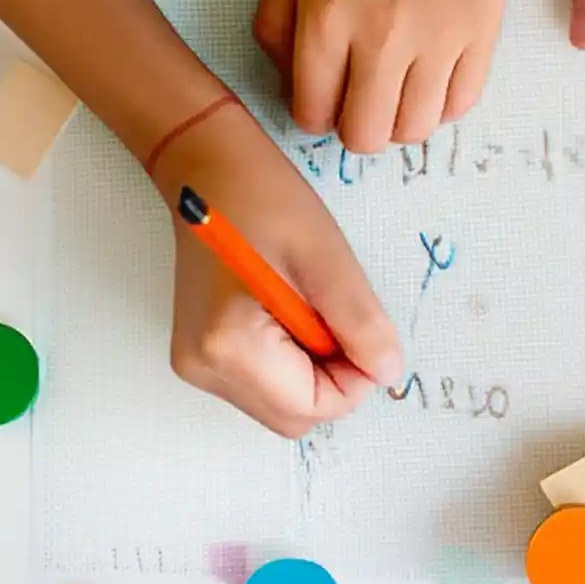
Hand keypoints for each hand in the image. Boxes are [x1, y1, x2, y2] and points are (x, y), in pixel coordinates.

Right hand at [149, 103, 402, 437]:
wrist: (207, 167)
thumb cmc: (263, 198)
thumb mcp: (327, 260)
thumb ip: (361, 325)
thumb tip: (387, 374)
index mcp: (229, 346)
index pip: (315, 407)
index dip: (353, 376)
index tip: (356, 325)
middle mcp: (204, 368)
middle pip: (297, 416)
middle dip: (333, 377)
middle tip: (334, 314)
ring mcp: (198, 365)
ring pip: (283, 405)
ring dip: (313, 370)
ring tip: (307, 305)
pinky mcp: (203, 356)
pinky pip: (266, 385)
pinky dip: (292, 362)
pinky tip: (289, 312)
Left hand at [254, 0, 510, 152]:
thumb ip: (277, 23)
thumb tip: (288, 82)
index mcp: (325, 18)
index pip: (313, 114)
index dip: (316, 115)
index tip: (324, 101)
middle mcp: (380, 39)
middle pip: (364, 135)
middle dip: (357, 126)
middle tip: (361, 101)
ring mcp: (436, 39)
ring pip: (415, 129)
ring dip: (400, 119)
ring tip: (397, 90)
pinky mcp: (480, 32)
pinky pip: (461, 103)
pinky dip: (443, 103)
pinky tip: (430, 78)